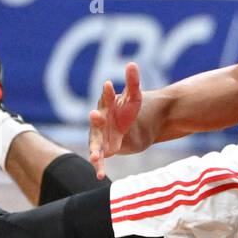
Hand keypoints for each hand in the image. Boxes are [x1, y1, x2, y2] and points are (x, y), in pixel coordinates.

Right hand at [88, 61, 141, 178]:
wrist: (141, 125)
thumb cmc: (134, 108)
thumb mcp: (136, 96)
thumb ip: (133, 82)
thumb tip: (131, 63)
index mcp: (108, 104)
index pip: (108, 97)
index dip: (108, 93)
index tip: (109, 85)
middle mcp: (102, 120)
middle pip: (98, 121)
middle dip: (97, 119)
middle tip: (95, 115)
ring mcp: (103, 135)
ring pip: (96, 142)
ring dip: (95, 149)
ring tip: (96, 156)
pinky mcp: (107, 148)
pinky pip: (100, 157)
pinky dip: (99, 166)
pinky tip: (99, 174)